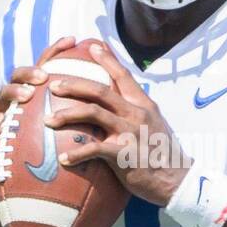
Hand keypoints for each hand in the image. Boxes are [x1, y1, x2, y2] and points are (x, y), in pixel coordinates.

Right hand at [0, 35, 75, 152]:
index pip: (44, 65)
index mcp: (35, 90)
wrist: (18, 162)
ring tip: (25, 96)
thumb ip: (85, 106)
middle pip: (18, 74)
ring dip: (12, 93)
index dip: (56, 50)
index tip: (72, 40)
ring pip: (1, 96)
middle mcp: (16, 96)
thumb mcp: (68, 122)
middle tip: (44, 76)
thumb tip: (111, 90)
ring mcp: (2, 111)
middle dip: (30, 72)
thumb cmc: (49, 140)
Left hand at [46, 42, 191, 206]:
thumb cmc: (163, 154)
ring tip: (48, 120)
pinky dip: (76, 154)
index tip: (93, 46)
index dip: (108, 59)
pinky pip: (94, 149)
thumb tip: (121, 103)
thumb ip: (138, 112)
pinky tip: (63, 160)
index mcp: (144, 105)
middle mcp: (136, 114)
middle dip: (74, 85)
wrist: (178, 180)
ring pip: (93, 113)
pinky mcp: (123, 154)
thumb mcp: (155, 125)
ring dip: (66, 115)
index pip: (124, 76)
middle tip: (54, 86)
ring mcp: (129, 133)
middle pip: (100, 90)